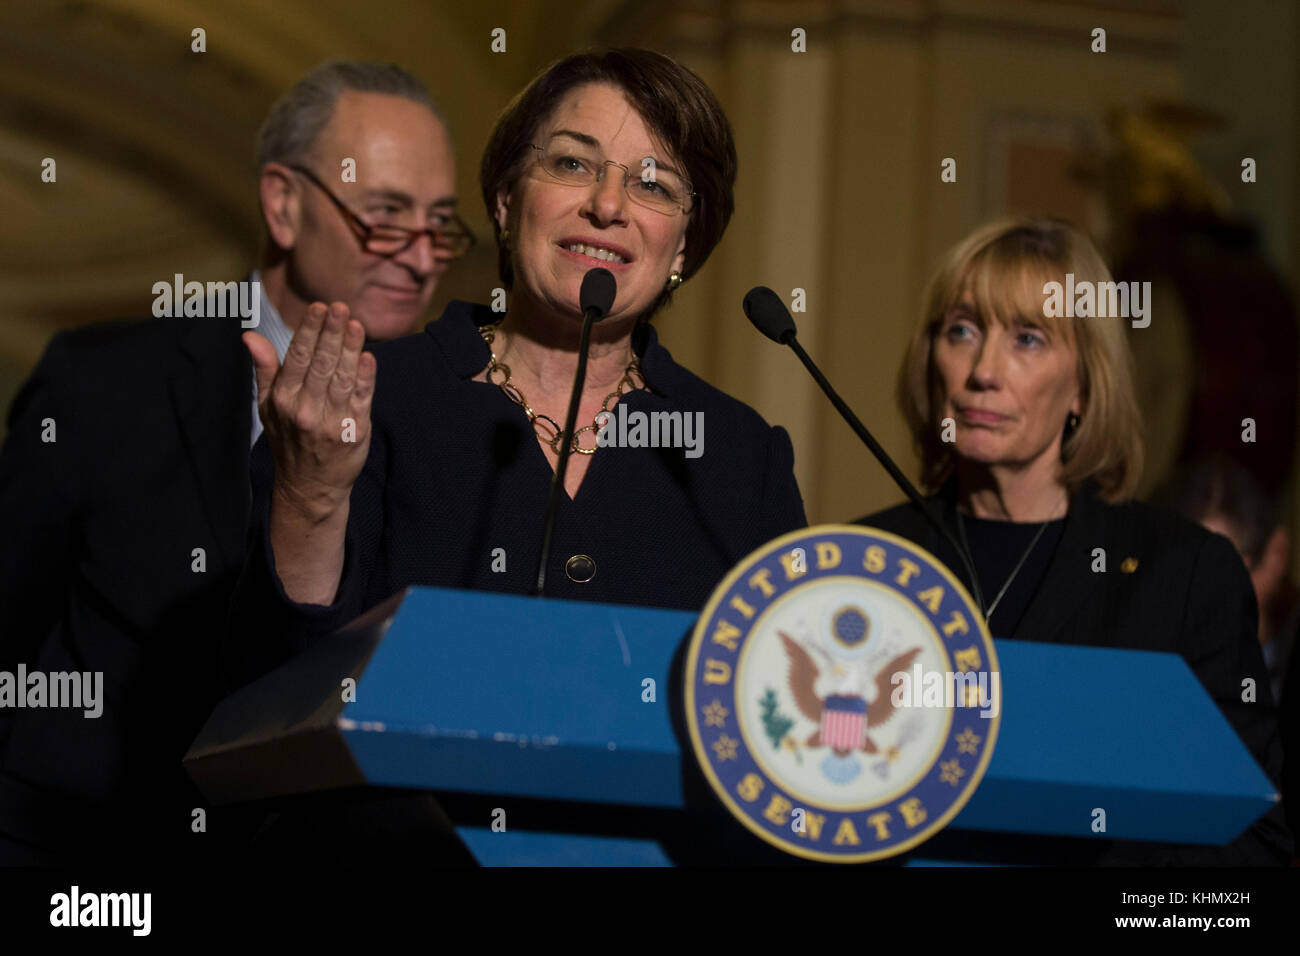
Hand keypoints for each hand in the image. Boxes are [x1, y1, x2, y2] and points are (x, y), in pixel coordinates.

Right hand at [244, 301, 375, 521]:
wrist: (309, 487)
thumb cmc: (289, 438)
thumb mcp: (267, 406)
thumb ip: (264, 369)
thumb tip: (249, 336)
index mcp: (283, 399)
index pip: (297, 358)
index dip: (308, 331)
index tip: (318, 307)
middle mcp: (305, 410)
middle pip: (320, 364)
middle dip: (330, 333)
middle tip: (339, 306)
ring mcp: (330, 422)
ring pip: (341, 379)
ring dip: (349, 349)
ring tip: (356, 323)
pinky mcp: (354, 432)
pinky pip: (360, 400)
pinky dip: (365, 378)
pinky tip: (368, 357)